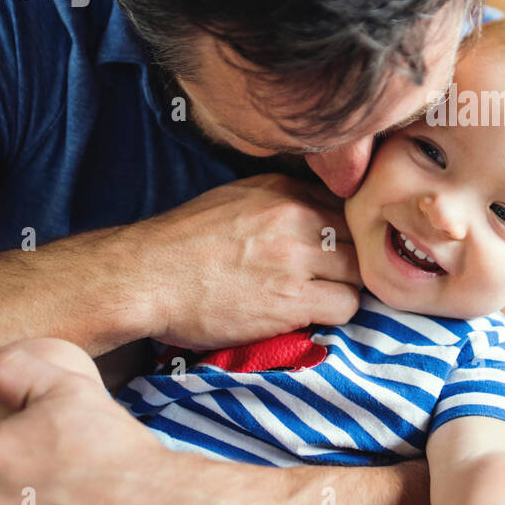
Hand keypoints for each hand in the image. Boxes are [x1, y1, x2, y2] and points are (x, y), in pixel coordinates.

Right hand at [124, 173, 361, 349]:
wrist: (144, 278)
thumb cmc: (182, 243)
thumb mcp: (235, 199)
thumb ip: (281, 201)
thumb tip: (317, 212)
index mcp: (283, 190)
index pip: (347, 205)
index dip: (348, 231)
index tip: (338, 248)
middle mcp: (295, 217)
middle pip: (360, 238)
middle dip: (353, 259)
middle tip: (334, 277)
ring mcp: (296, 258)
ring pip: (359, 272)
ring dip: (346, 287)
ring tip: (320, 297)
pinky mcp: (291, 299)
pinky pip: (346, 305)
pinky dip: (335, 313)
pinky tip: (310, 314)